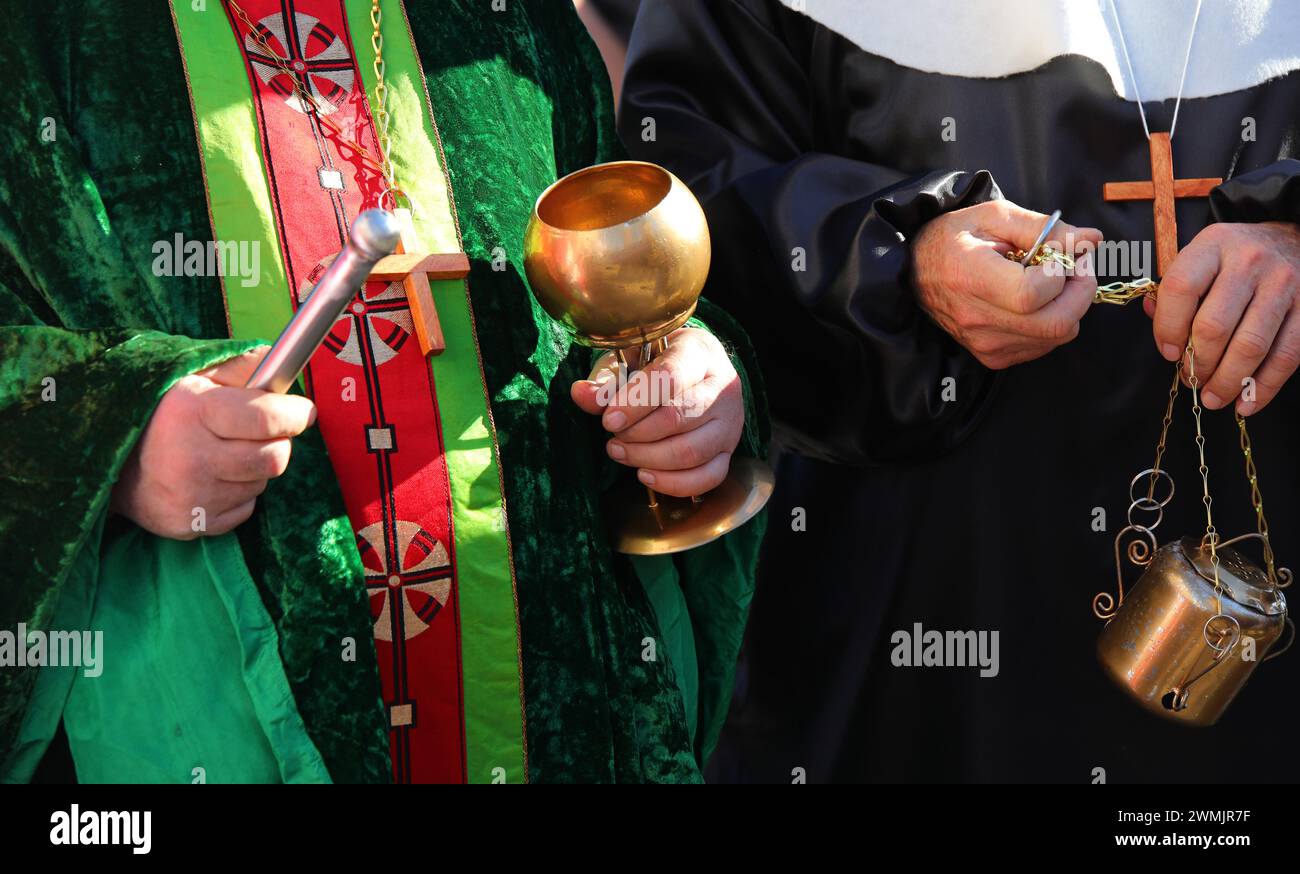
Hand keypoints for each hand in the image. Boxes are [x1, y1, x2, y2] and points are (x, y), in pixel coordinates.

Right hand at [110, 346, 316, 539]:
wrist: (110, 462)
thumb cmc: (163, 412)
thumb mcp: (195, 375)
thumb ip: (244, 368)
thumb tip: (285, 373)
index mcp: (191, 412)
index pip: (267, 418)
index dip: (295, 414)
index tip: (303, 411)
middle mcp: (190, 457)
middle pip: (274, 458)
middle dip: (278, 442)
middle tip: (265, 432)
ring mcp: (191, 497)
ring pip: (261, 484)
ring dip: (255, 468)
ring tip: (225, 453)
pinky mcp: (191, 525)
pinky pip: (245, 509)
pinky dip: (239, 493)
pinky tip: (213, 478)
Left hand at [570, 327, 743, 496]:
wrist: (696, 370)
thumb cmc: (659, 362)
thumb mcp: (630, 359)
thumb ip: (607, 380)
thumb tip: (580, 394)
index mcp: (699, 352)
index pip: (670, 378)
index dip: (635, 402)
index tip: (609, 419)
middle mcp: (722, 386)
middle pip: (679, 418)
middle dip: (637, 434)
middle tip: (612, 436)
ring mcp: (730, 422)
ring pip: (691, 452)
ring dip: (648, 458)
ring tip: (620, 452)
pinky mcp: (729, 451)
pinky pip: (708, 477)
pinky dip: (673, 483)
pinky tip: (645, 475)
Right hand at [912, 200, 1101, 368]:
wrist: (914, 271)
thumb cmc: (953, 238)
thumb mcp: (995, 216)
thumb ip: (1045, 228)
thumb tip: (1091, 239)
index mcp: (972, 278)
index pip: (1033, 294)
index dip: (1064, 274)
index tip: (1070, 253)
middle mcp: (977, 319)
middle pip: (1055, 324)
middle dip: (1081, 293)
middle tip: (1077, 268)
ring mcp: (985, 343)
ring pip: (1056, 337)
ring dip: (1068, 307)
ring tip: (1053, 281)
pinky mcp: (991, 355)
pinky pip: (1042, 346)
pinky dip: (1052, 323)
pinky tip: (1037, 302)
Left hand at [1147, 221, 1299, 414]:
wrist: (1294, 241)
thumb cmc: (1234, 259)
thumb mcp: (1201, 258)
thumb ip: (1174, 288)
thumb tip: (1151, 314)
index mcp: (1213, 246)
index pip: (1180, 289)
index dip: (1167, 328)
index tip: (1167, 354)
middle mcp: (1249, 261)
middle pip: (1214, 325)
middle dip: (1197, 363)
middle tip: (1190, 379)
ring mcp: (1284, 284)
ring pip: (1250, 346)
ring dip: (1227, 381)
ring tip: (1212, 397)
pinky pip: (1286, 355)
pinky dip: (1263, 386)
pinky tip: (1246, 403)